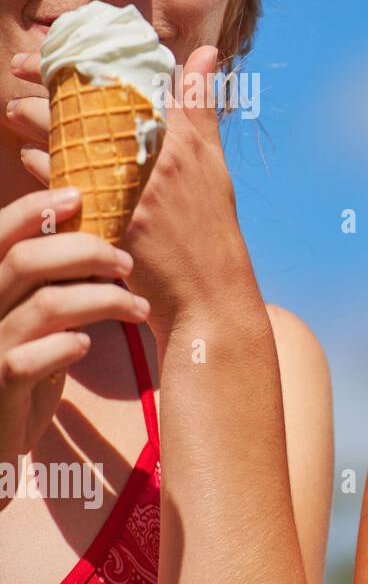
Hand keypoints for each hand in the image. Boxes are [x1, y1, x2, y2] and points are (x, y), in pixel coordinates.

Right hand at [0, 187, 148, 472]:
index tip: (80, 197)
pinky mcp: (0, 387)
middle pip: (25, 260)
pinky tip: (89, 345)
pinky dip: (70, 346)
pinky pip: (33, 359)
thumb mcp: (31, 318)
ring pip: (45, 305)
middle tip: (127, 261)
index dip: (35, 209)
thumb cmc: (24, 368)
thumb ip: (47, 281)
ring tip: (138, 306)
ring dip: (103, 299)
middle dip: (86, 251)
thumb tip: (96, 234)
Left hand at [9, 47, 259, 336]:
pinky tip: (28, 157)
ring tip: (13, 111)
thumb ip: (202, 106)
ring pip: (71, 139)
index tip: (50, 51)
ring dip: (35, 122)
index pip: (127, 83)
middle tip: (21, 70)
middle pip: (91, 106)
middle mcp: (157, 157)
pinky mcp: (112, 219)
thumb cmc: (210, 224)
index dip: (83, 61)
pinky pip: (63, 182)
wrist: (209, 289)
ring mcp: (133, 188)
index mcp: (181, 138)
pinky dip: (41, 166)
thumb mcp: (213, 161)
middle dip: (48, 84)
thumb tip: (205, 53)